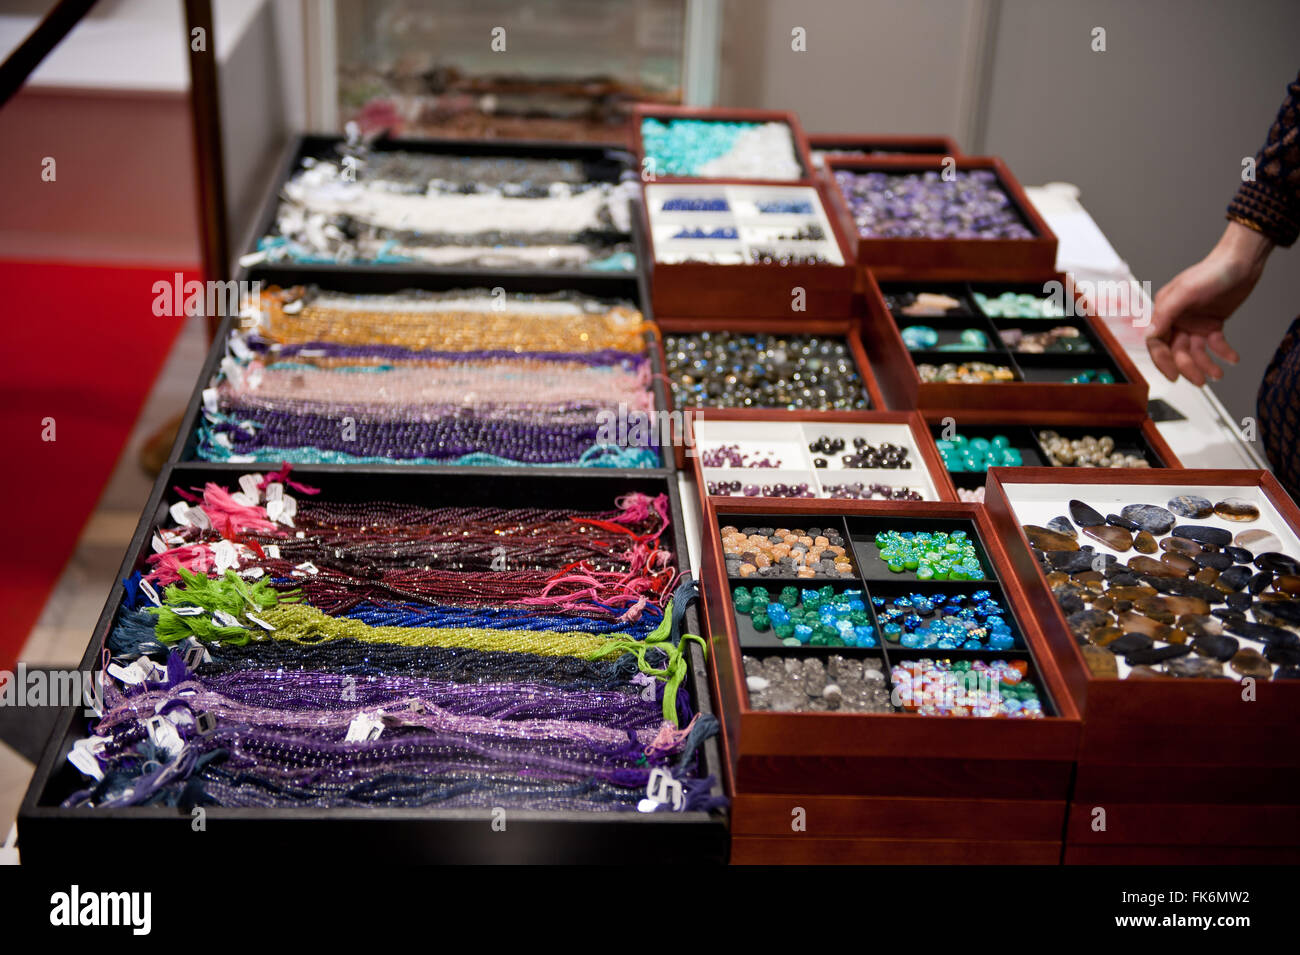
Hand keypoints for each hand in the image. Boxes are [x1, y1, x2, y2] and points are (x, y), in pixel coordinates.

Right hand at [1146, 221, 1272, 385]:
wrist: (1242, 262)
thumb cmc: (1212, 272)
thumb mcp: (1185, 292)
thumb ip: (1165, 314)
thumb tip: (1149, 335)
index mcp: (1164, 312)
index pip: (1157, 343)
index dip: (1163, 361)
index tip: (1174, 376)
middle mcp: (1177, 320)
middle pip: (1176, 351)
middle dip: (1187, 367)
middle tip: (1200, 380)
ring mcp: (1195, 323)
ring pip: (1195, 352)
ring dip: (1205, 365)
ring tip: (1218, 374)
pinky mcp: (1212, 324)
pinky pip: (1214, 344)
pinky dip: (1223, 353)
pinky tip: (1232, 358)